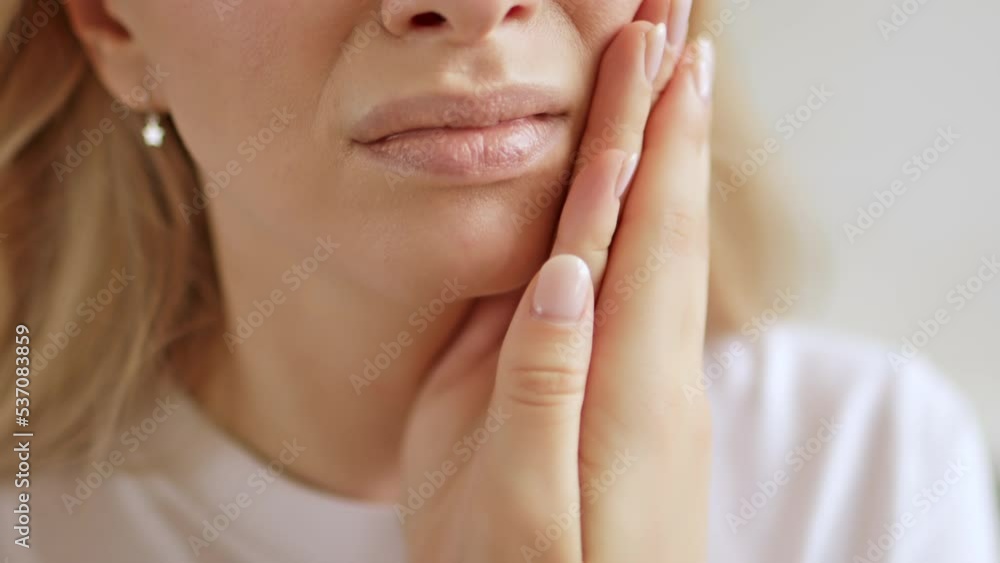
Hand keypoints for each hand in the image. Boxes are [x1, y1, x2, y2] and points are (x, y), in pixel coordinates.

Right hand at [399, 0, 713, 558]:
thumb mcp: (518, 507)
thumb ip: (540, 390)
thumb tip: (562, 271)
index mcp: (620, 383)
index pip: (641, 231)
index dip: (651, 135)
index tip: (660, 46)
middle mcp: (645, 364)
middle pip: (667, 213)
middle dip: (673, 110)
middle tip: (675, 17)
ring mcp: (636, 374)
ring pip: (659, 237)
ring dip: (668, 146)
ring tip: (671, 67)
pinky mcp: (612, 387)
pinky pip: (634, 275)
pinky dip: (641, 206)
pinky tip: (637, 181)